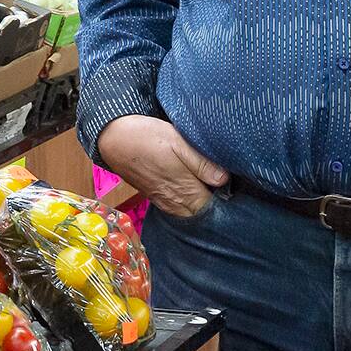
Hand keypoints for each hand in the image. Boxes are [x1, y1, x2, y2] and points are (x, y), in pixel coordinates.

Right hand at [95, 115, 226, 217]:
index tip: (236, 187)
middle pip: (203, 213)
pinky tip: (194, 186)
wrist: (114, 138)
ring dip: (202, 203)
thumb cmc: (147, 136)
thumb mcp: (178, 142)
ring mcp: (164, 202)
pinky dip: (189, 202)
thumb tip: (224, 180)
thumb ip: (201, 163)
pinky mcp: (156, 197)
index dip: (226, 199)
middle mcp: (175, 203)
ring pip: (191, 212)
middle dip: (216, 204)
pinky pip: (178, 208)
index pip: (214, 208)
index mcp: (185, 190)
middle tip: (228, 186)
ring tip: (212, 186)